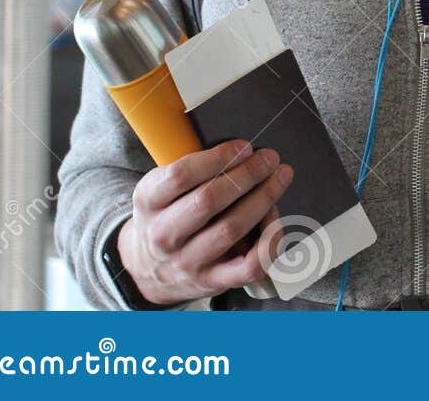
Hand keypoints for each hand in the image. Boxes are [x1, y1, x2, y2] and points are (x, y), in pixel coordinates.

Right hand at [118, 139, 292, 304]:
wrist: (147, 269)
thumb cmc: (166, 215)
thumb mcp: (160, 188)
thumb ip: (190, 168)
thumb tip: (239, 147)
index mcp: (149, 201)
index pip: (180, 176)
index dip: (218, 157)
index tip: (244, 147)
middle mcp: (164, 234)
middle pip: (209, 200)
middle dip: (247, 174)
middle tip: (270, 158)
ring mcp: (187, 261)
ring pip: (231, 228)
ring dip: (263, 198)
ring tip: (280, 177)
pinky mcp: (211, 281)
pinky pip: (249, 265)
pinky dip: (269, 240)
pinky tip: (275, 217)